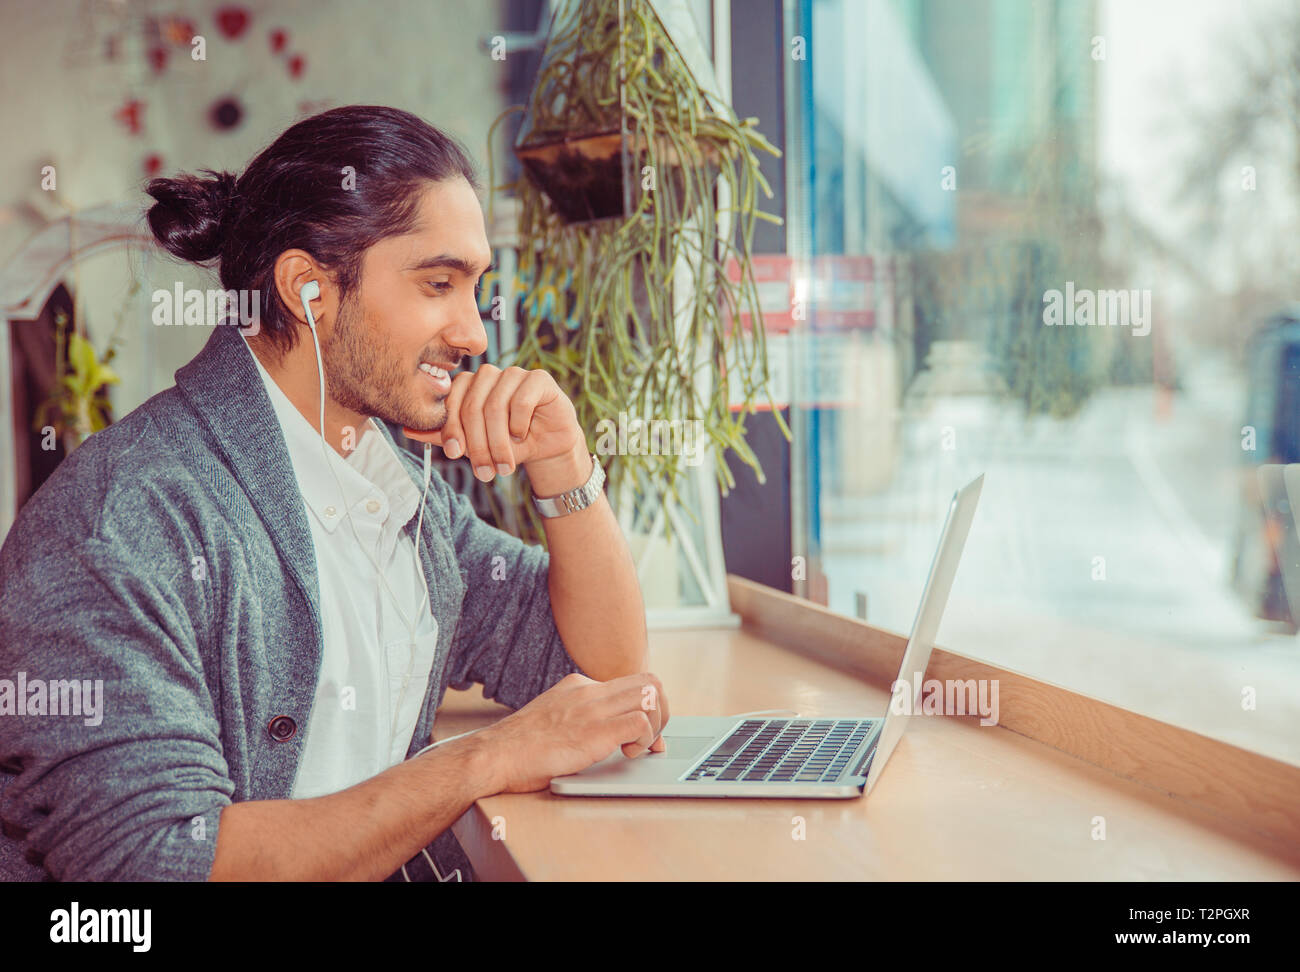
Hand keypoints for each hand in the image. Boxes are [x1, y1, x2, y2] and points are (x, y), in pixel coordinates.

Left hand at [403, 364, 583, 485]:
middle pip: (472, 405)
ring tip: (505, 464)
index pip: (451, 399)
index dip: (450, 427)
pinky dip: (518, 423)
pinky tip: (521, 436)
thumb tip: (407, 429)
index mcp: (469, 386)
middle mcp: (489, 376)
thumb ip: (443, 436)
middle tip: (484, 471)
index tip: (453, 454)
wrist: (547, 448)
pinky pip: (521, 398)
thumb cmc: (508, 444)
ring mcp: (514, 374)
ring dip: (498, 442)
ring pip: (495, 405)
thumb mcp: (474, 445)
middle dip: (476, 444)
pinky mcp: (539, 379)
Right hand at [476, 672, 671, 792]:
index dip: (648, 707)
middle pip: (650, 681)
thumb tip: (613, 733)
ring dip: (656, 726)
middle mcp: (589, 691)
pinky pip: (639, 722)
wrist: (494, 755)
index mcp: (579, 685)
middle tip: (651, 739)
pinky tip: (627, 754)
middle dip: (662, 711)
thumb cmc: (520, 748)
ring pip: (651, 696)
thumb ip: (581, 719)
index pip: (631, 683)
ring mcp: (592, 709)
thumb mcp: (553, 720)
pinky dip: (644, 740)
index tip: (647, 733)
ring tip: (637, 748)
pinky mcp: (594, 731)